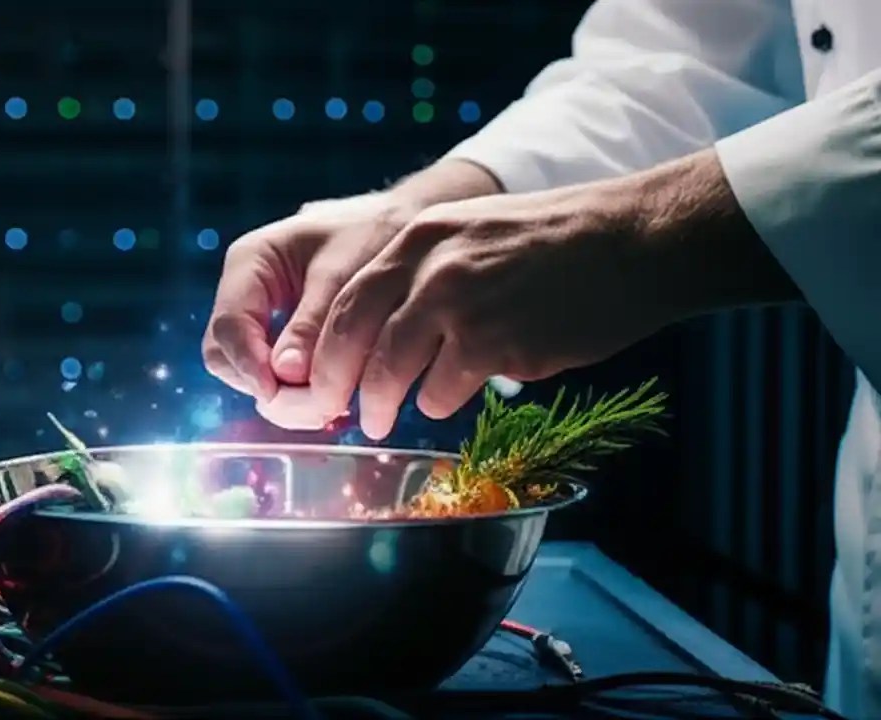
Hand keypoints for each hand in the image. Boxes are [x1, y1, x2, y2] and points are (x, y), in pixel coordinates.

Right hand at [202, 161, 502, 429]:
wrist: (404, 227)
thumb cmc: (375, 236)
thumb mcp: (345, 276)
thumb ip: (313, 324)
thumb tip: (284, 375)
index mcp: (250, 262)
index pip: (228, 327)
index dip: (248, 366)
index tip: (279, 393)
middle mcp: (246, 293)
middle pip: (228, 358)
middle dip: (268, 388)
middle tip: (319, 407)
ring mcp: (262, 318)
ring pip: (251, 374)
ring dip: (286, 397)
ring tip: (335, 405)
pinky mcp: (282, 338)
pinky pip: (276, 376)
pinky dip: (300, 393)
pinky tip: (337, 397)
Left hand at [309, 183, 673, 439]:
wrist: (630, 241)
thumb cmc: (552, 240)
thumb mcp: (469, 229)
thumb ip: (420, 269)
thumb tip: (377, 325)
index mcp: (421, 236)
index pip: (349, 300)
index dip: (327, 349)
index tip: (319, 378)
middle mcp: (433, 269)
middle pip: (359, 341)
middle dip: (341, 387)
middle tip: (340, 412)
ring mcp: (465, 308)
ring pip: (395, 373)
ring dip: (389, 402)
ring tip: (391, 415)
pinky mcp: (499, 346)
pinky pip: (445, 392)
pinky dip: (441, 401)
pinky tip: (454, 393)